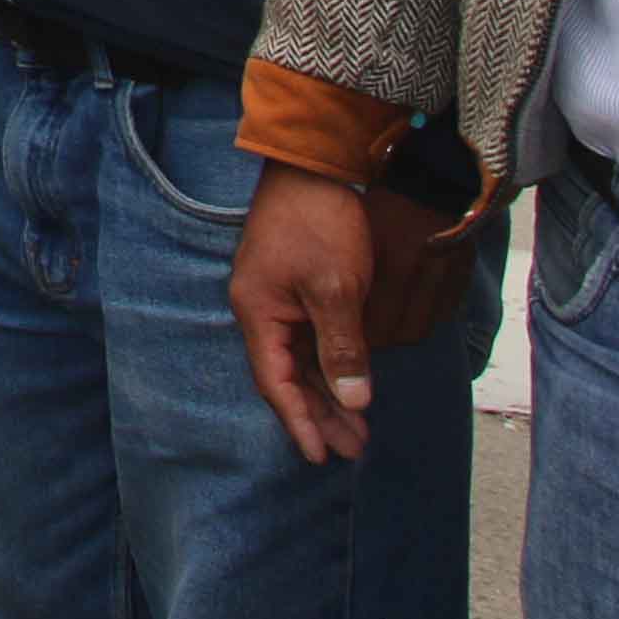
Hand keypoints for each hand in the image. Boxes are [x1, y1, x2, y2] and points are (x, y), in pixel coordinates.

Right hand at [227, 163, 470, 463]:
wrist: (316, 162)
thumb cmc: (321, 221)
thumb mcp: (336, 289)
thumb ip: (342, 348)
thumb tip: (354, 401)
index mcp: (259, 313)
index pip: (276, 383)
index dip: (300, 422)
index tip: (322, 456)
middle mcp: (261, 309)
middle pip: (288, 376)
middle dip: (321, 415)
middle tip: (354, 448)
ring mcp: (277, 296)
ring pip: (301, 359)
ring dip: (329, 392)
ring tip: (359, 427)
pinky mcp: (296, 284)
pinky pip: (310, 338)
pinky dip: (330, 363)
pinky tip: (352, 379)